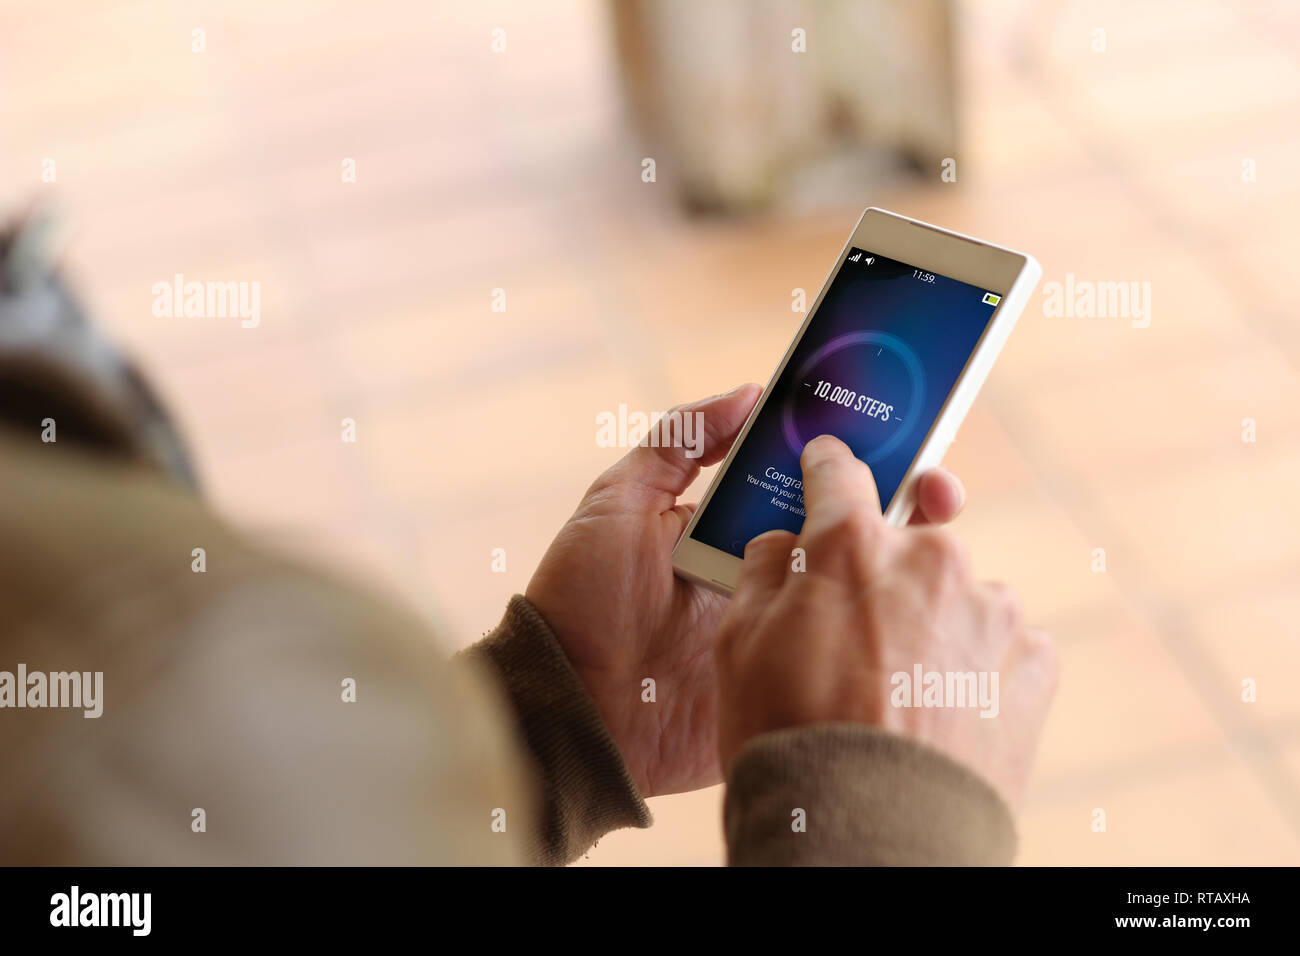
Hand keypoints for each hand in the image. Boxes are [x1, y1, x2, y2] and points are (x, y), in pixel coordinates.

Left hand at [526, 388, 969, 797]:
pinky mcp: (783, 687)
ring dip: (904, 573)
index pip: (811, 486)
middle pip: (850, 536)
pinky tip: (923, 627)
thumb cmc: (582, 597)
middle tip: (941, 492)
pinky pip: (840, 664)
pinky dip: (881, 648)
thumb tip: (749, 390)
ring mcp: (781, 633)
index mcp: (737, 529)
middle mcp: (769, 576)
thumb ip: (678, 442)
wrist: (567, 705)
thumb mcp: (619, 503)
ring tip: (943, 550)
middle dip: (904, 509)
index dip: (860, 461)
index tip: (908, 436)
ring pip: (858, 597)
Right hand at [714, 435, 1057, 808]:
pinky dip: (977, 665)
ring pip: (955, 594)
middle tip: (849, 638)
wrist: (870, 838)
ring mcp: (992, 613)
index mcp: (853, 546)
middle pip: (902, 543)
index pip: (838, 473)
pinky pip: (1002, 643)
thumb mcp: (737, 646)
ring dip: (931, 623)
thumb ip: (762, 570)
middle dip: (878, 575)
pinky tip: (943, 709)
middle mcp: (933, 561)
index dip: (825, 468)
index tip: (826, 466)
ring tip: (897, 693)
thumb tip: (784, 541)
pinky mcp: (1032, 665)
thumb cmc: (790, 739)